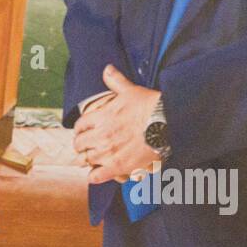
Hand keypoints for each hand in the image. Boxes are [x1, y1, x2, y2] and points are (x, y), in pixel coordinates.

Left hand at [71, 65, 160, 184]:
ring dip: (87, 160)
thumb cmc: (150, 106)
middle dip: (81, 145)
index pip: (79, 125)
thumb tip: (107, 69)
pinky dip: (95, 176)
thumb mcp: (130, 90)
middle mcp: (101, 135)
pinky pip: (96, 177)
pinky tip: (98, 172)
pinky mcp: (119, 166)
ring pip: (85, 160)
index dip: (80, 129)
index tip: (83, 131)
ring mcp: (108, 152)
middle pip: (79, 144)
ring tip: (92, 159)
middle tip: (86, 146)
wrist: (168, 124)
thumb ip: (116, 81)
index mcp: (101, 117)